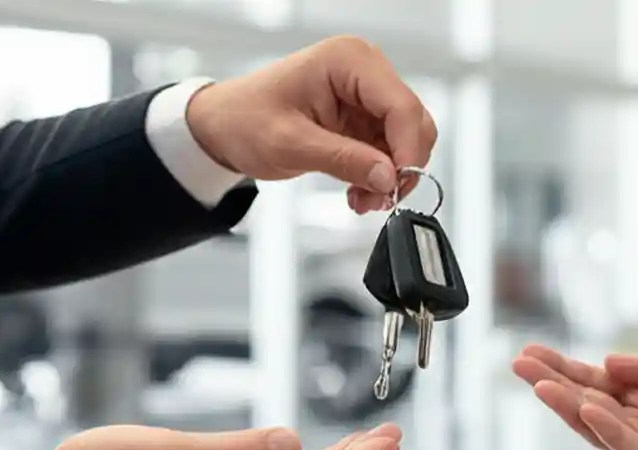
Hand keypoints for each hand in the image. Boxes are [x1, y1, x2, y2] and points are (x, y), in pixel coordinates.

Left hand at [186, 36, 437, 214]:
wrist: (224, 127)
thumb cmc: (245, 119)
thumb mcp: (291, 144)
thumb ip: (344, 160)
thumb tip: (389, 178)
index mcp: (348, 60)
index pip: (401, 106)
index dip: (407, 151)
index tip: (396, 187)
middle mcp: (364, 71)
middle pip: (412, 123)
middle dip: (400, 167)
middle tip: (379, 200)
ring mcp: (367, 95)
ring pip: (406, 142)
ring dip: (389, 177)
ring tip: (361, 199)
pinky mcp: (364, 119)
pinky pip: (390, 151)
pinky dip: (379, 177)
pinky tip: (358, 191)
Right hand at [511, 342, 637, 449]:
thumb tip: (606, 364)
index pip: (600, 381)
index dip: (565, 369)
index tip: (531, 354)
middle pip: (592, 405)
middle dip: (555, 386)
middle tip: (521, 367)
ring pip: (606, 432)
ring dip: (573, 410)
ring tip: (543, 386)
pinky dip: (612, 432)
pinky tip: (590, 410)